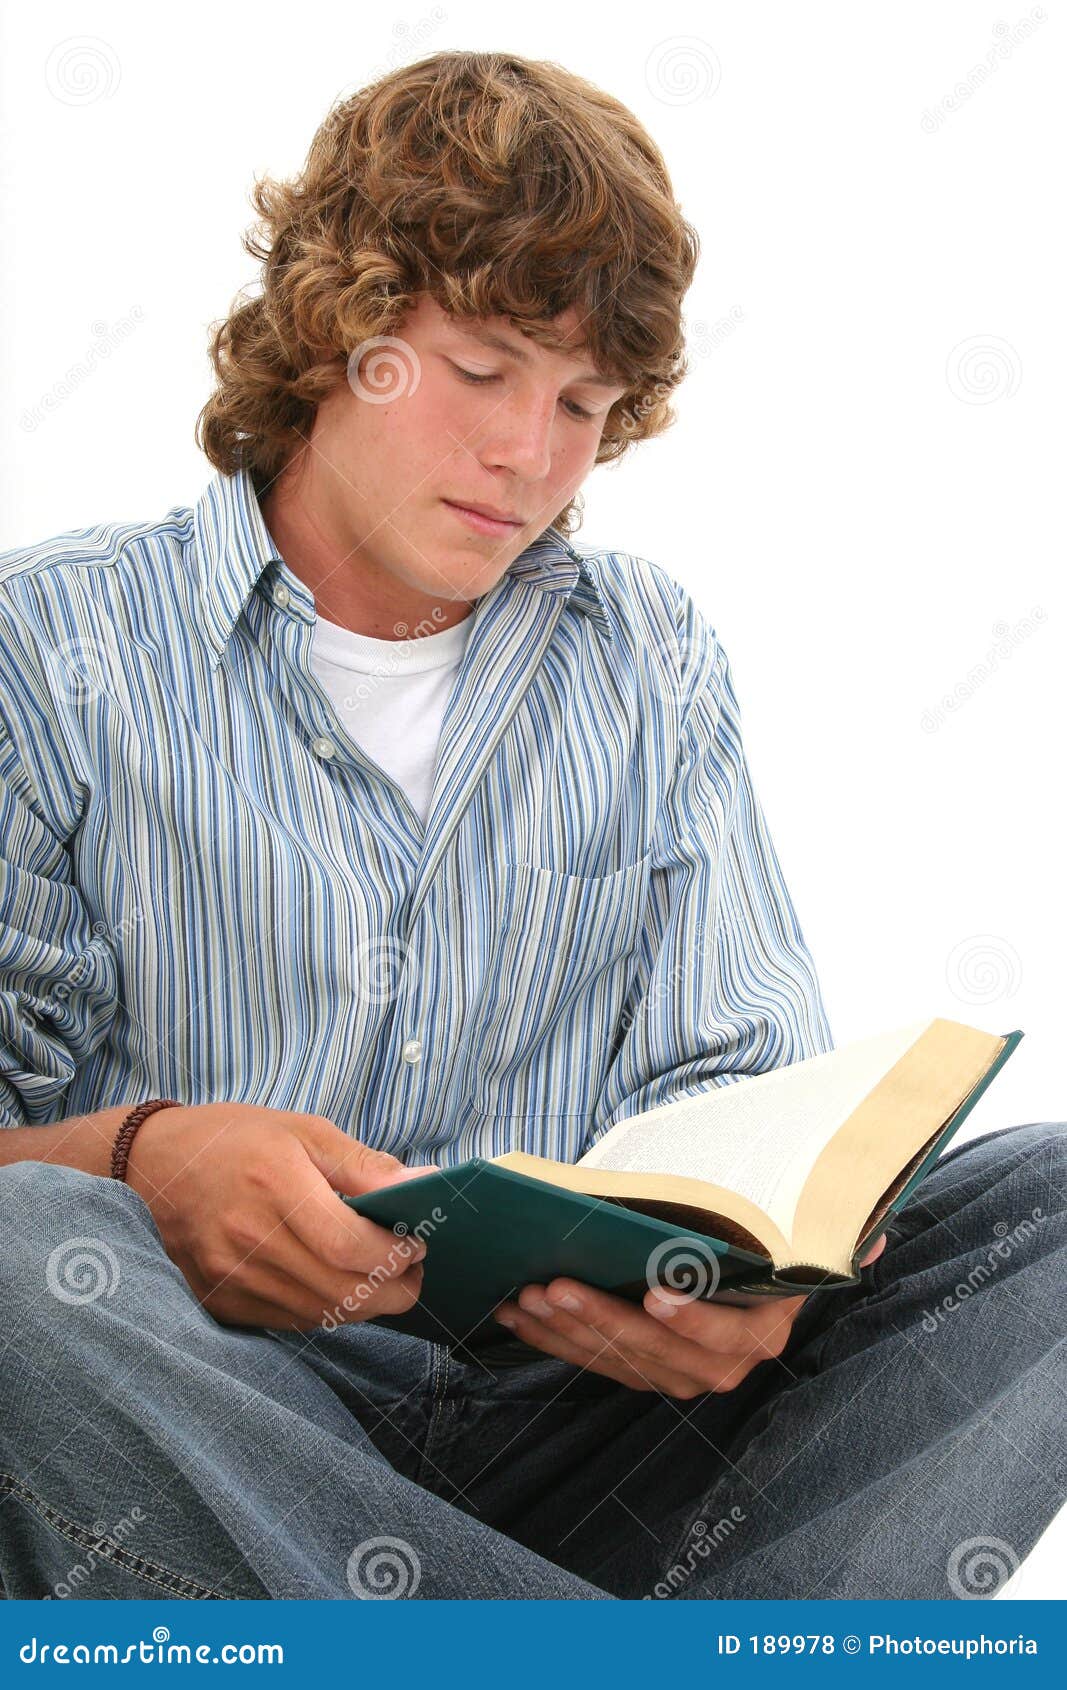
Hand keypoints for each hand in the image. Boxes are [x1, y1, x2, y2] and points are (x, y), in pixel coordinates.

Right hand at [124, 1101, 436, 1331]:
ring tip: (382, 1277)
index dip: (397, 1254)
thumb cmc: (234, 1140)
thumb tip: (427, 1183)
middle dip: (395, 1290)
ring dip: (365, 1304)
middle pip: (344, 1292)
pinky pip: (292, 1322)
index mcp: (276, 1186)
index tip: (418, 1244)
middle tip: (413, 1270)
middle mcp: (250, 1240)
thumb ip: (367, 1166)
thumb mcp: (304, 1131)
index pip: (351, 1247)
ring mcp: (233, 1278)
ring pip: (323, 1315)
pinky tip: (338, 1284)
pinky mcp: (222, 1302)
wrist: (149, 1166)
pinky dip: (326, 1309)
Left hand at [492, 1231, 888, 1398]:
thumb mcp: (799, 1230)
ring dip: (568, 1334)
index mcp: (764, 1331)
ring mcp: (676, 1372)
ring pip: (617, 1362)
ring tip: (530, 1296)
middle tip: (558, 1286)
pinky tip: (517, 1313)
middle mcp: (722, 1364)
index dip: (692, 1321)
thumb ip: (834, 1232)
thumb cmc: (765, 1234)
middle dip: (604, 1323)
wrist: (745, 1255)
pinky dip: (553, 1340)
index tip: (655, 1292)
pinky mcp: (638, 1368)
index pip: (728, 1337)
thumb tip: (874, 1234)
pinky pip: (593, 1362)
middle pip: (658, 1354)